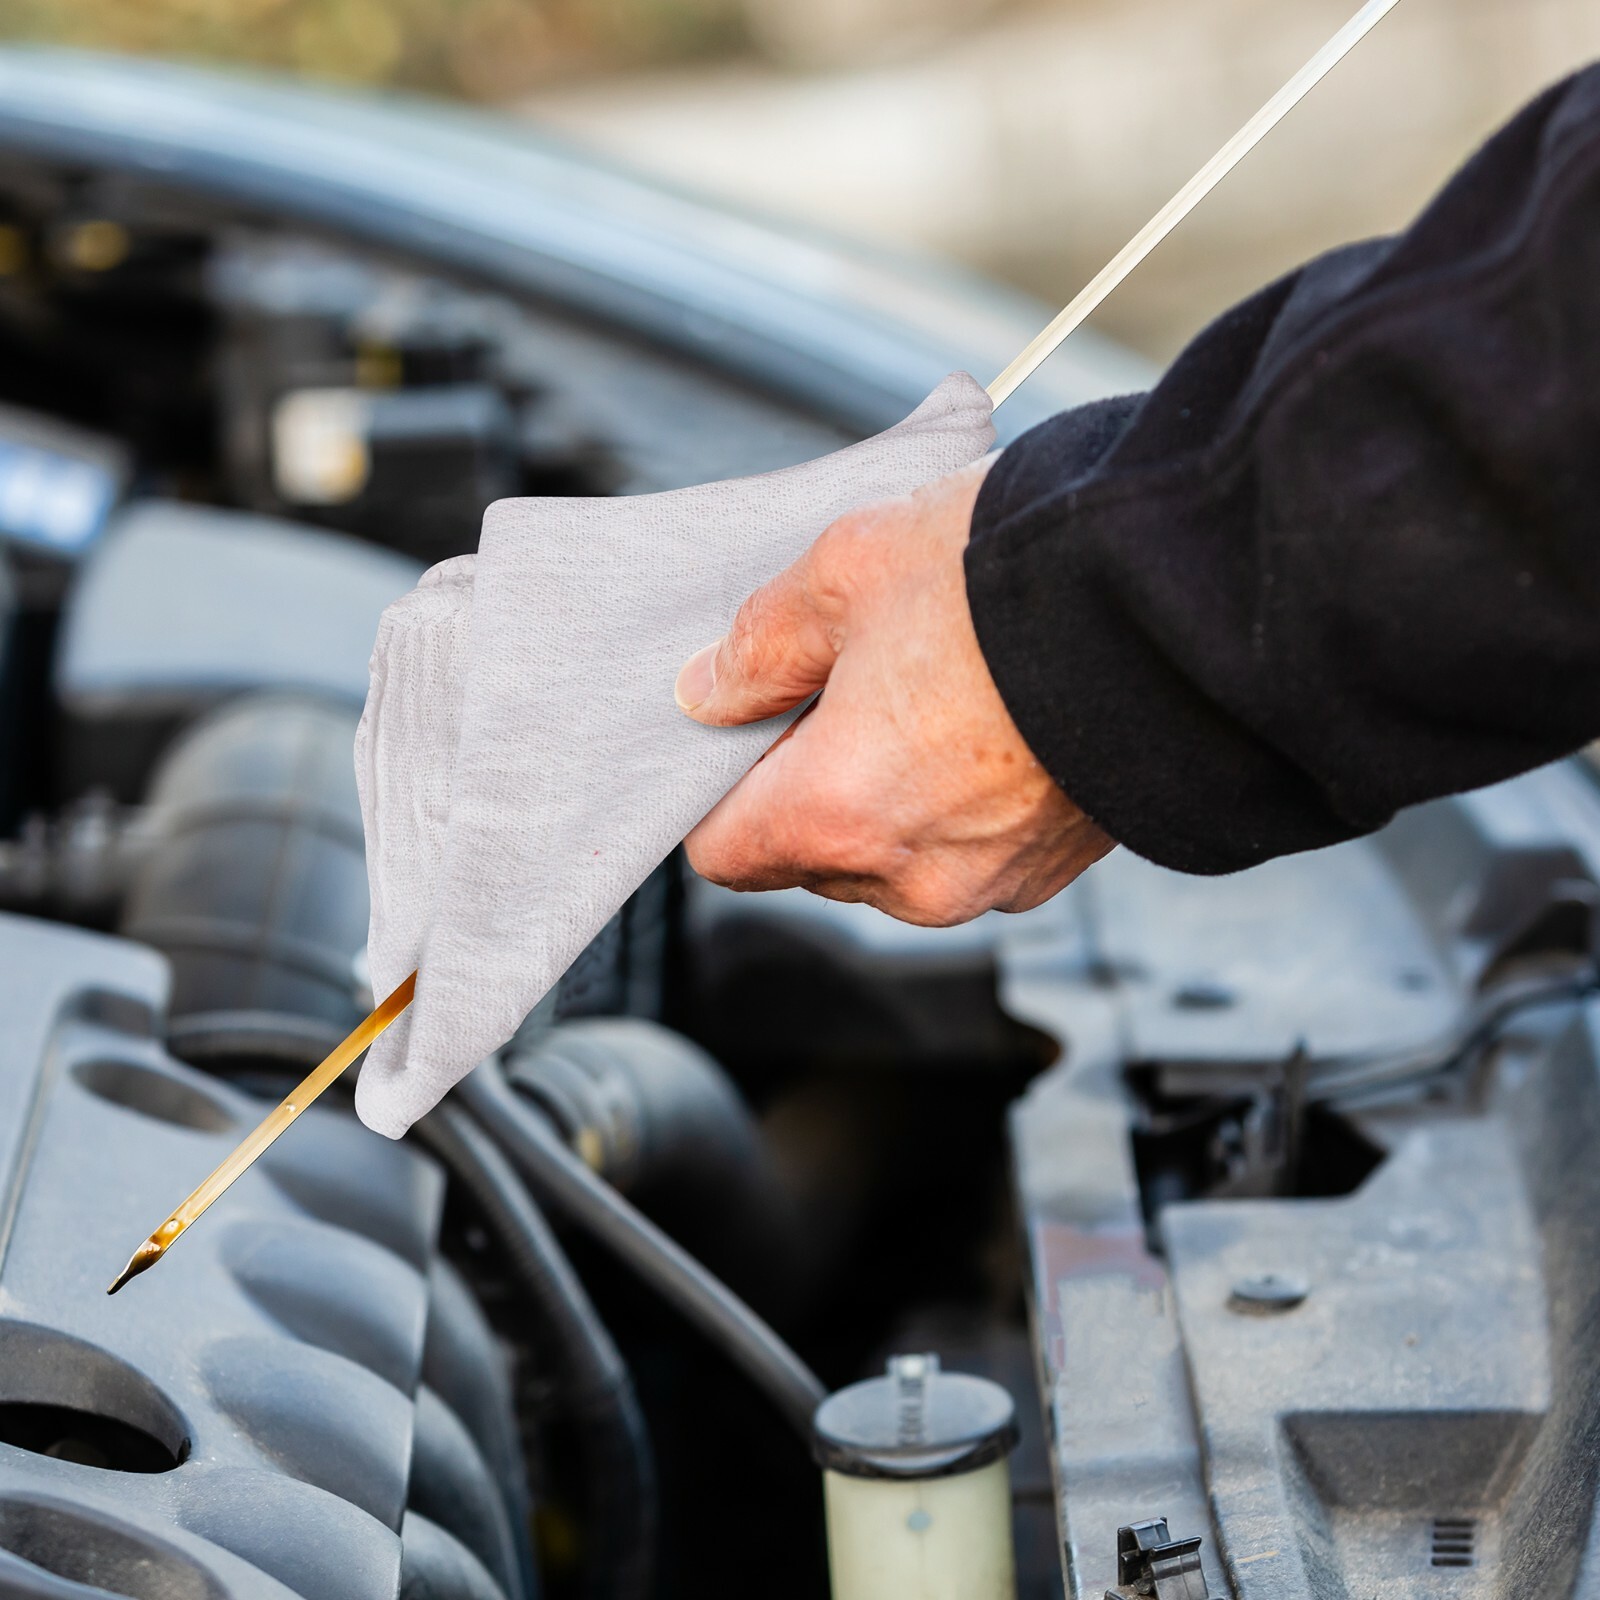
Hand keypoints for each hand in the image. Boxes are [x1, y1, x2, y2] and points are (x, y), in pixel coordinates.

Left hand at [673, 460, 1112, 924]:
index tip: (744, 731)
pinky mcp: (1057, 865)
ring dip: (890, 791)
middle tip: (844, 681)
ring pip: (894, 855)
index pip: (726, 852)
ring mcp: (994, 879)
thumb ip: (759, 644)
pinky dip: (962, 800)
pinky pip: (971, 848)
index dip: (718, 789)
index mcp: (838, 814)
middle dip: (808, 781)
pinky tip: (989, 717)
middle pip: (810, 854)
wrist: (1177, 596)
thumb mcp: (847, 571)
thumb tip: (712, 688)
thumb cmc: (1013, 580)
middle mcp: (913, 874)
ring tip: (930, 689)